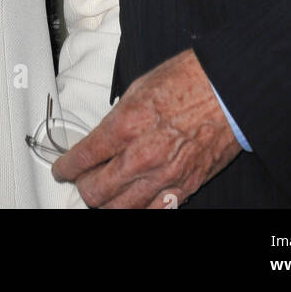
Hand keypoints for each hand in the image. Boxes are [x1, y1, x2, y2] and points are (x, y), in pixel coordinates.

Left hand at [51, 48, 240, 207]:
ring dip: (107, 202)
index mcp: (126, 125)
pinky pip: (154, 212)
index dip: (66, 167)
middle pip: (95, 191)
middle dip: (82, 187)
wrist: (228, 89)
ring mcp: (164, 176)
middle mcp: (142, 156)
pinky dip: (139, 209)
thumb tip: (104, 137)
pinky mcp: (185, 187)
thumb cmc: (189, 79)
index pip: (83, 158)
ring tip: (104, 193)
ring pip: (121, 209)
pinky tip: (134, 200)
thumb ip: (118, 118)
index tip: (62, 168)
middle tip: (81, 180)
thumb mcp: (139, 87)